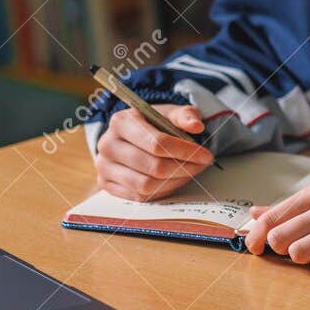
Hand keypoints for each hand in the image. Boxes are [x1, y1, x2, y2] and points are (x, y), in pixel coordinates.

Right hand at [93, 105, 214, 200]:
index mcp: (121, 122)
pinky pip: (139, 196)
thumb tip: (197, 126)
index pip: (157, 143)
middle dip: (184, 168)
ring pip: (146, 185)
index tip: (206, 155)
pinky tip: (174, 180)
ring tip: (189, 172)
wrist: (131, 136)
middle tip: (201, 165)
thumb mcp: (169, 113)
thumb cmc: (153, 124)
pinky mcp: (106, 184)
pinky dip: (162, 191)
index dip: (185, 151)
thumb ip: (185, 115)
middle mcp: (107, 145)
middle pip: (153, 167)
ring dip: (175, 181)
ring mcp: (104, 167)